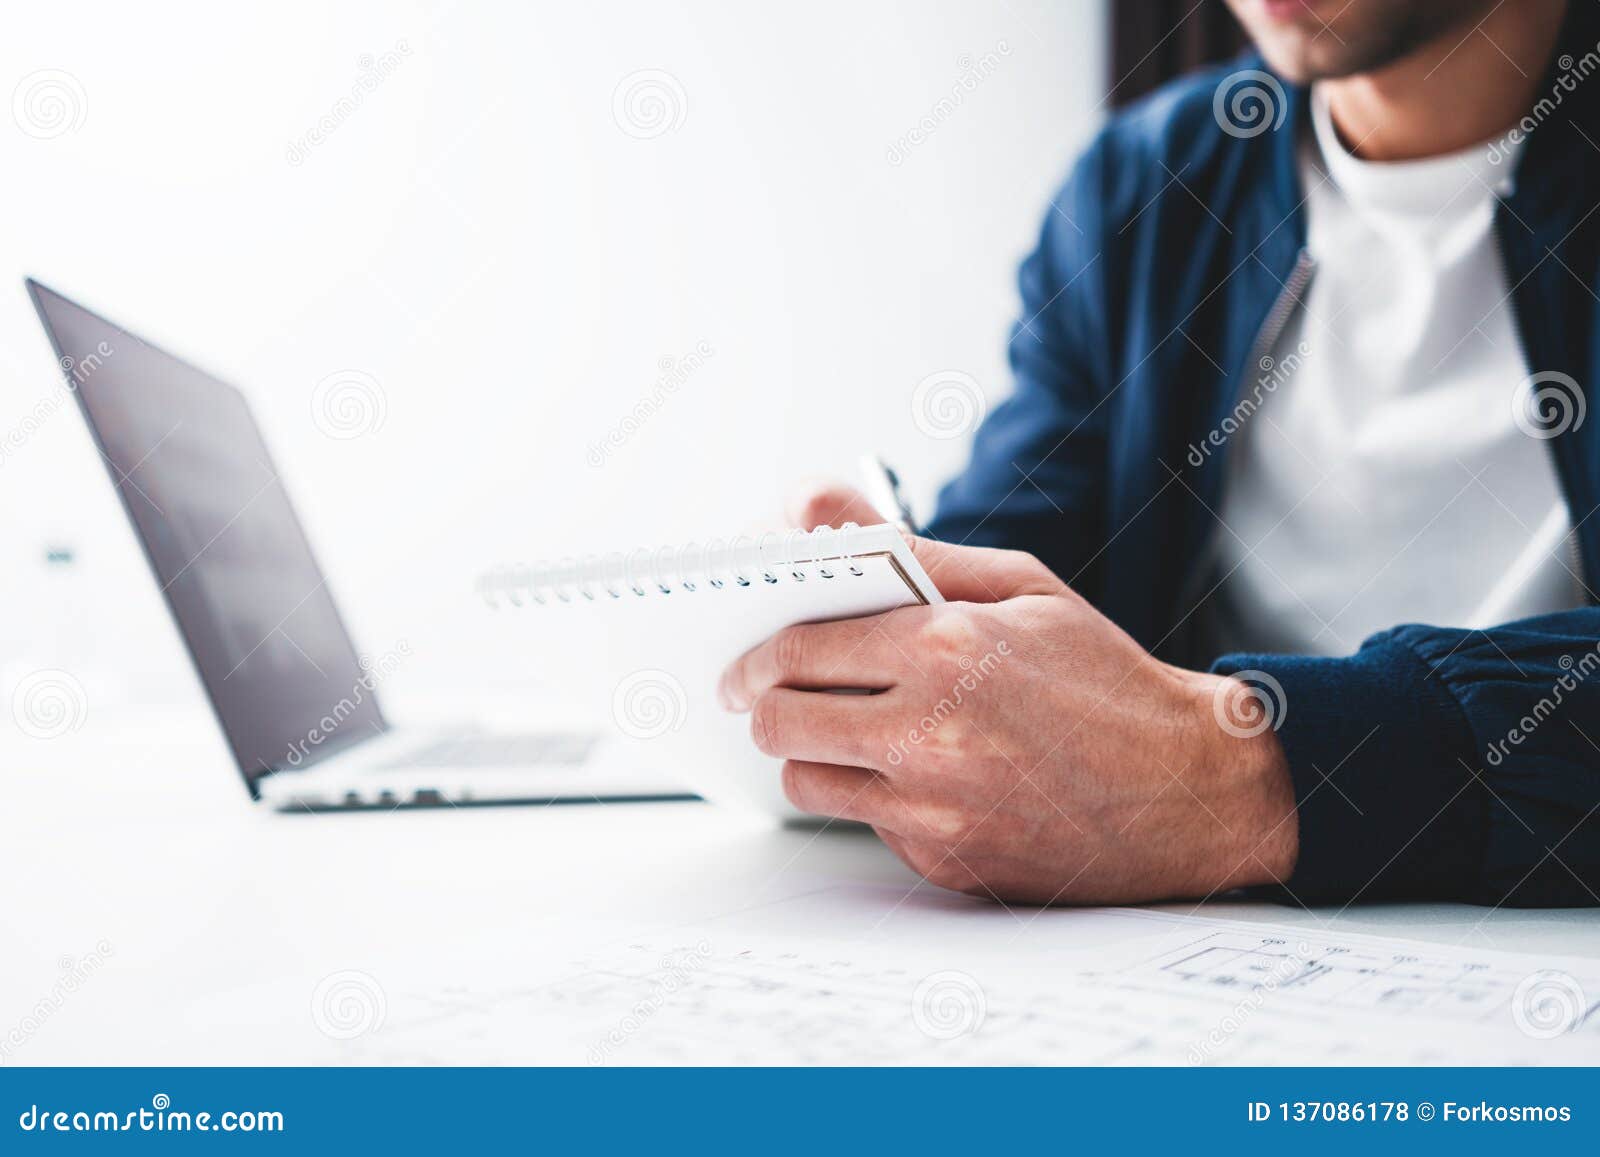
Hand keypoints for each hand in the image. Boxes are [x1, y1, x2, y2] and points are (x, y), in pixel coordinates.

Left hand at [721, 486, 1298, 904]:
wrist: (1190, 788)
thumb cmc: (1105, 677)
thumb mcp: (1018, 585)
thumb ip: (905, 547)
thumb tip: (810, 504)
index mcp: (944, 647)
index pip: (796, 652)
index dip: (756, 657)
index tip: (745, 663)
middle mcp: (930, 732)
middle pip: (780, 724)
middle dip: (766, 706)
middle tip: (773, 698)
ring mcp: (936, 808)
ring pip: (808, 784)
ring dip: (813, 756)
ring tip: (850, 733)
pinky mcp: (945, 862)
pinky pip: (867, 826)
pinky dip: (877, 798)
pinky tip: (925, 775)